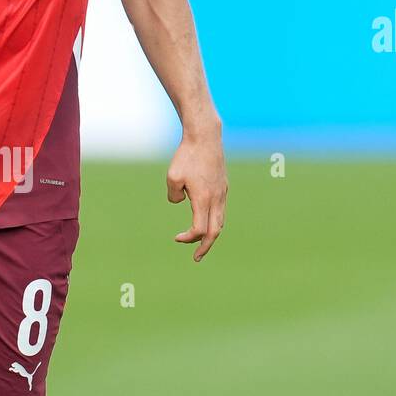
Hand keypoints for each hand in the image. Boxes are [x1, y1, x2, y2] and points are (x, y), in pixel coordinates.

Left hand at [167, 130, 227, 261]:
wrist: (205, 137)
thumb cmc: (187, 156)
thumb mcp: (172, 177)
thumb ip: (173, 196)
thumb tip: (179, 202)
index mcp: (204, 199)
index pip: (200, 229)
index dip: (189, 238)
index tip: (176, 238)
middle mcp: (217, 198)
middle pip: (215, 231)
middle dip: (206, 246)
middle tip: (197, 258)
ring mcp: (222, 192)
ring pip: (220, 220)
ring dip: (211, 233)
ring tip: (201, 242)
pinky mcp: (223, 186)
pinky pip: (220, 209)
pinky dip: (213, 220)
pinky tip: (204, 219)